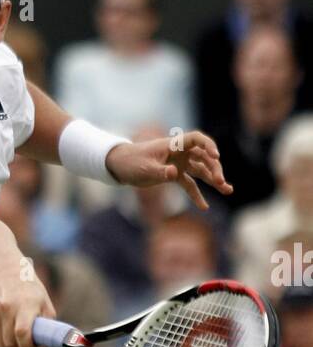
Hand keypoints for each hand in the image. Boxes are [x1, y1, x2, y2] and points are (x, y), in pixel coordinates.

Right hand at [0, 260, 56, 346]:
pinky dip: (3, 339)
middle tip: (28, 346)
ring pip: (1, 344)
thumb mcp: (45, 306)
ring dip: (12, 346)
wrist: (5, 272)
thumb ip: (46, 332)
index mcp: (25, 304)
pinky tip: (10, 331)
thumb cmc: (31, 291)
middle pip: (10, 343)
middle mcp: (6, 308)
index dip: (28, 346)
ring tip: (20, 339)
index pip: (22, 333)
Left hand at [105, 131, 232, 210]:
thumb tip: (175, 173)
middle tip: (221, 182)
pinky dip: (196, 194)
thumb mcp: (145, 168)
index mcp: (173, 144)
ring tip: (227, 190)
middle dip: (214, 169)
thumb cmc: (131, 162)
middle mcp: (179, 152)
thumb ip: (161, 172)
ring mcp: (178, 164)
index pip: (196, 139)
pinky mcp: (174, 175)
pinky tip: (204, 207)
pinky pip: (189, 184)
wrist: (120, 166)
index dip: (209, 145)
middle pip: (203, 157)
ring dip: (213, 180)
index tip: (216, 156)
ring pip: (200, 170)